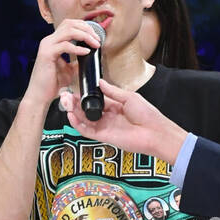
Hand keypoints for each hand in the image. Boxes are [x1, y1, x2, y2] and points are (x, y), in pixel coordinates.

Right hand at [25, 18, 103, 108]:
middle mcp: (49, 40)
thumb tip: (90, 57)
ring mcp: (47, 46)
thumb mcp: (69, 70)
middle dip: (86, 29)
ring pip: (69, 31)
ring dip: (85, 36)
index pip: (69, 24)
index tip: (95, 36)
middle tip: (97, 39)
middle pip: (70, 24)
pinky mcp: (47, 54)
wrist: (40, 96)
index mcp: (53, 42)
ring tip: (95, 44)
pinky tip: (86, 52)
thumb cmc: (52, 84)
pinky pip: (65, 46)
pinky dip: (77, 48)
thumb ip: (77, 62)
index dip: (84, 26)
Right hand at [60, 78, 186, 164]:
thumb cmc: (147, 115)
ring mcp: (104, 127)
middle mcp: (108, 117)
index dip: (84, 96)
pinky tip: (71, 115)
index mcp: (115, 106)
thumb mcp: (129, 97)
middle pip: (86, 110)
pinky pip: (86, 131)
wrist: (154, 132)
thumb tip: (100, 82)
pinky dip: (77, 124)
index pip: (95, 100)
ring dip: (73, 112)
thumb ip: (112, 91)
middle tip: (65, 96)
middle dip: (75, 103)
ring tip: (65, 103)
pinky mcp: (103, 136)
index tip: (75, 90)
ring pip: (84, 120)